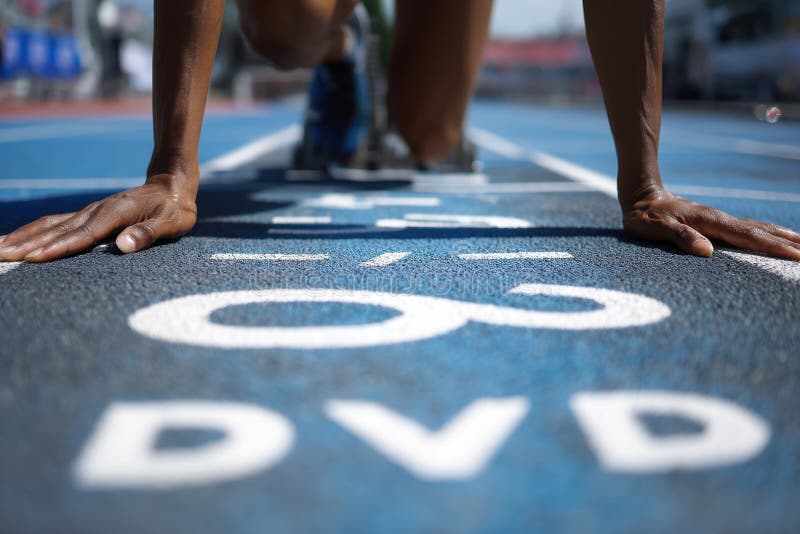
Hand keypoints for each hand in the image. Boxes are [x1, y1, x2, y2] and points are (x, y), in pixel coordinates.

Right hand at [0, 175, 196, 262]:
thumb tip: (124, 246)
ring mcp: (89, 212)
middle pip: (58, 230)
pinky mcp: (87, 215)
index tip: (35, 258)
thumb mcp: (172, 222)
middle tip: (2, 257)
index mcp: (115, 213)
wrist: (171, 186)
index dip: (59, 247)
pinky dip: (32, 232)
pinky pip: (54, 224)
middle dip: (29, 244)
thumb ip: (150, 233)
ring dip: (23, 237)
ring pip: (50, 225)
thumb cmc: (175, 209)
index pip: (83, 234)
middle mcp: (96, 211)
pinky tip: (17, 240)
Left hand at [622, 187, 799, 259]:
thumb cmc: (646, 216)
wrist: (642, 196)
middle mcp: (721, 219)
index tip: (796, 255)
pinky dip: (768, 234)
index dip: (772, 247)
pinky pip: (749, 229)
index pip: (748, 236)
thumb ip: (681, 238)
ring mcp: (721, 220)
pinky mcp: (717, 223)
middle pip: (762, 231)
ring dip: (783, 236)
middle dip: (788, 242)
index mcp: (711, 222)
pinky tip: (776, 239)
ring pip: (759, 228)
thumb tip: (708, 252)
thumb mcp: (657, 228)